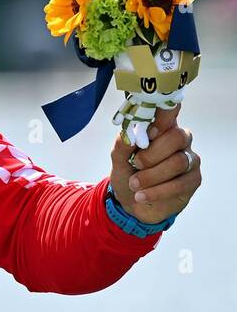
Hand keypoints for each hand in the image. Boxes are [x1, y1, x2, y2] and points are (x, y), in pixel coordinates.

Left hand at [110, 103, 200, 224]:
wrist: (132, 201)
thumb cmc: (128, 172)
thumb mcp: (119, 159)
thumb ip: (122, 145)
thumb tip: (128, 134)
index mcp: (161, 127)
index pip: (171, 110)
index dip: (164, 115)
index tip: (149, 131)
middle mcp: (180, 139)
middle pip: (177, 137)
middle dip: (152, 154)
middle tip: (136, 164)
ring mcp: (190, 159)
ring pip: (178, 162)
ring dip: (151, 176)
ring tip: (134, 184)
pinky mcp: (194, 179)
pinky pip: (180, 184)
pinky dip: (157, 191)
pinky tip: (142, 196)